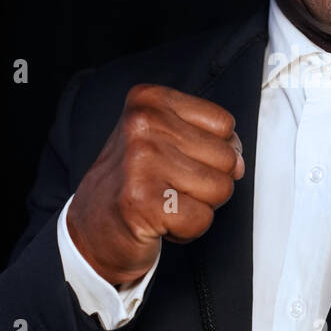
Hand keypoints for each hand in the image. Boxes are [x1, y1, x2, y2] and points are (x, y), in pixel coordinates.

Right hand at [67, 84, 243, 286]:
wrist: (91, 230)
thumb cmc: (135, 183)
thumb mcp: (164, 138)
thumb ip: (208, 138)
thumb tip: (240, 163)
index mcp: (149, 100)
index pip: (225, 125)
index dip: (211, 153)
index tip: (175, 162)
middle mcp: (143, 123)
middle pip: (227, 158)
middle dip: (207, 182)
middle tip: (168, 187)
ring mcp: (141, 161)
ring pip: (220, 189)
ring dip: (198, 206)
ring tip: (164, 202)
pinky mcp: (143, 201)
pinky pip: (202, 219)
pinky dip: (187, 230)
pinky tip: (159, 221)